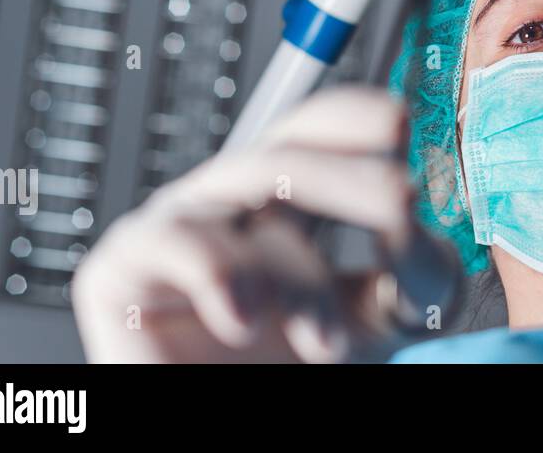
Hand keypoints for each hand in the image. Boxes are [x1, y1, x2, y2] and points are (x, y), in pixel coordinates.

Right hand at [72, 86, 418, 362]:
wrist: (223, 425)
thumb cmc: (292, 367)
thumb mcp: (380, 314)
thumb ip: (417, 270)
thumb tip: (421, 227)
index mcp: (290, 194)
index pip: (323, 123)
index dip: (364, 121)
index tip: (407, 142)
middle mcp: (231, 198)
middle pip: (289, 149)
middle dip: (354, 180)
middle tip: (401, 206)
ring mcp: (176, 225)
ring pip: (244, 202)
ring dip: (303, 276)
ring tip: (327, 342)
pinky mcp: (121, 269)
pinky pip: (172, 239)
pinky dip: (220, 276)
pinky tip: (243, 322)